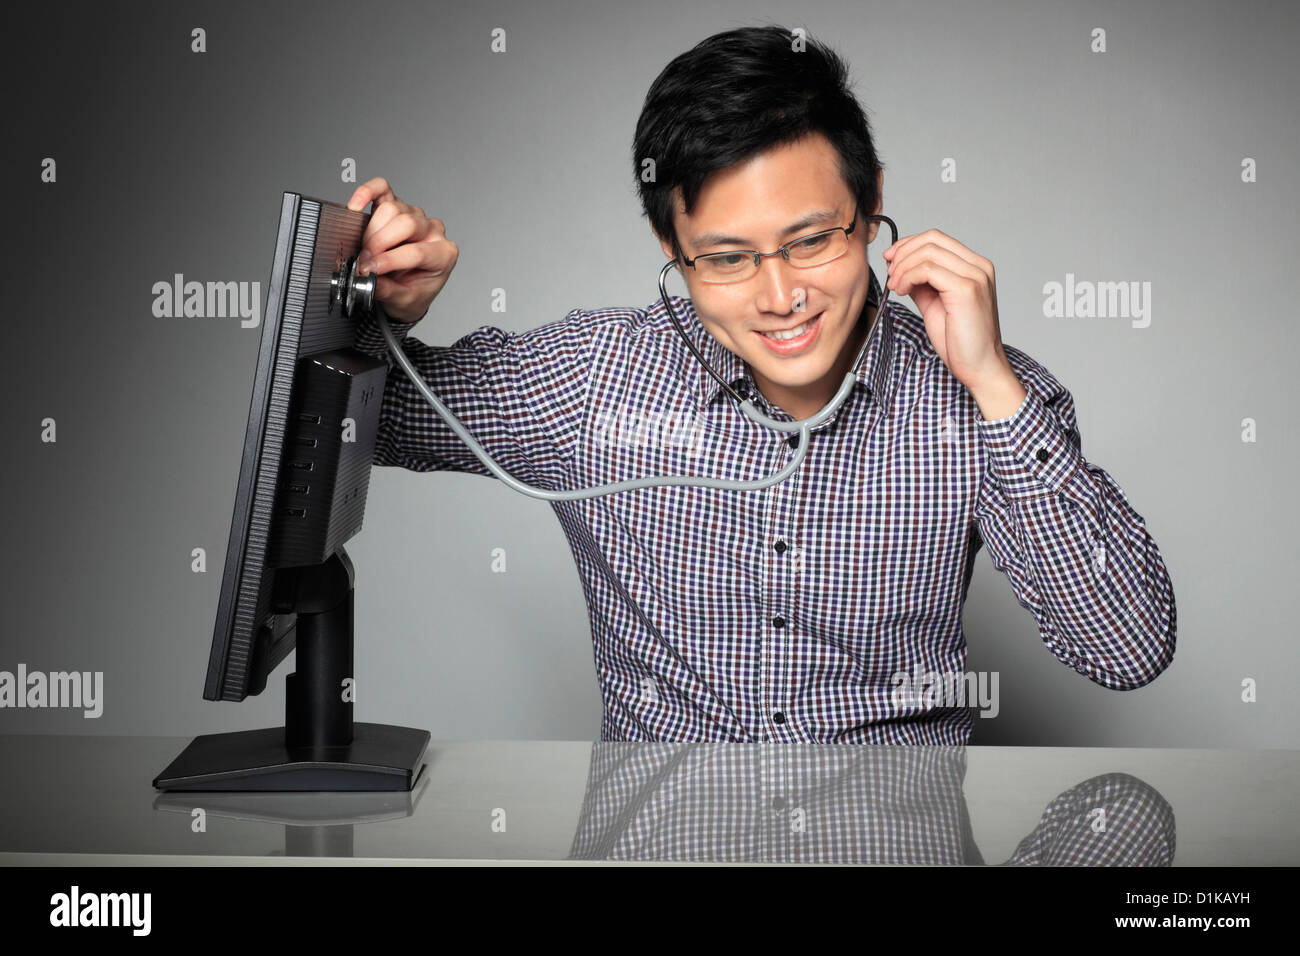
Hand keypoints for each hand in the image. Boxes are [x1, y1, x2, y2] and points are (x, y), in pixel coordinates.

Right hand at [346, 177, 457, 323]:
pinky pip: (382, 189)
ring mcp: (416, 215)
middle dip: (379, 243)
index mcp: (443, 254)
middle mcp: (433, 231)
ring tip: (366, 250)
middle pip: (405, 223)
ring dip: (372, 230)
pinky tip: (356, 205)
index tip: (369, 270)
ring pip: (392, 209)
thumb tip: (367, 278)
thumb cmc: (412, 292)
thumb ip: (386, 290)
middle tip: (365, 261)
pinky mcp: (397, 206)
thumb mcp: (403, 301)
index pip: (417, 251)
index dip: (389, 260)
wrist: (409, 289)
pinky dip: (367, 192)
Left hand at [881, 229, 1015, 394]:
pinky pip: (928, 269)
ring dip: (902, 266)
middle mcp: (979, 267)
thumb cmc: (960, 341)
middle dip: (903, 252)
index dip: (909, 244)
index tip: (890, 259)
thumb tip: (899, 269)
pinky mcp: (967, 290)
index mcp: (974, 267)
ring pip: (928, 251)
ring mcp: (975, 276)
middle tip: (890, 273)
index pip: (937, 238)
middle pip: (932, 238)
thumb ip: (922, 284)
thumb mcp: (935, 304)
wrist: (979, 367)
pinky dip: (908, 276)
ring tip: (895, 286)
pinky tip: (901, 291)